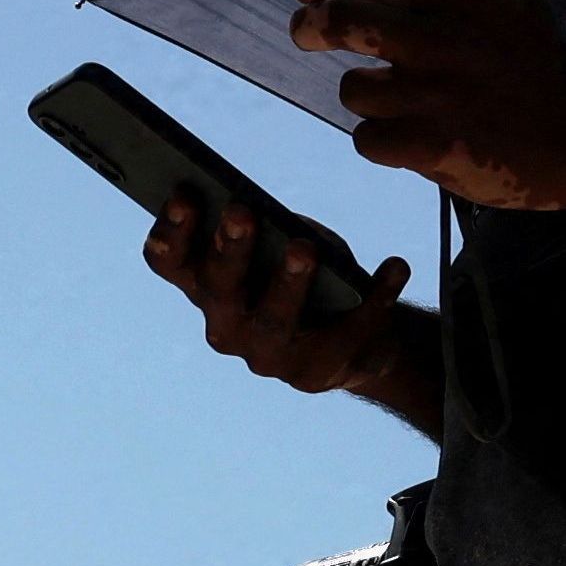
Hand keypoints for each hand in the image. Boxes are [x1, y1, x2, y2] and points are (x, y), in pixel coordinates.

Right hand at [143, 196, 420, 398]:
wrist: (356, 337)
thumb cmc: (310, 274)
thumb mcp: (285, 241)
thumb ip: (270, 227)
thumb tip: (260, 205)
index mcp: (206, 287)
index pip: (170, 263)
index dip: (172, 231)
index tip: (185, 193)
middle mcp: (226, 326)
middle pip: (218, 289)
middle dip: (229, 250)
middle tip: (240, 211)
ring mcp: (267, 355)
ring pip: (273, 321)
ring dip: (288, 283)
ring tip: (304, 247)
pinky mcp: (315, 372)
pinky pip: (348, 331)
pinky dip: (375, 297)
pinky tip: (395, 266)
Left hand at [297, 0, 565, 215]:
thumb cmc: (540, 71)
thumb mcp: (517, 5)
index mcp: (463, 0)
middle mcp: (444, 41)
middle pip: (344, 22)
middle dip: (310, 25)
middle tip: (305, 33)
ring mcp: (434, 97)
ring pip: (355, 90)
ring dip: (370, 98)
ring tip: (407, 105)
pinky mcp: (429, 146)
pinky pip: (368, 138)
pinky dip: (383, 142)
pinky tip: (414, 141)